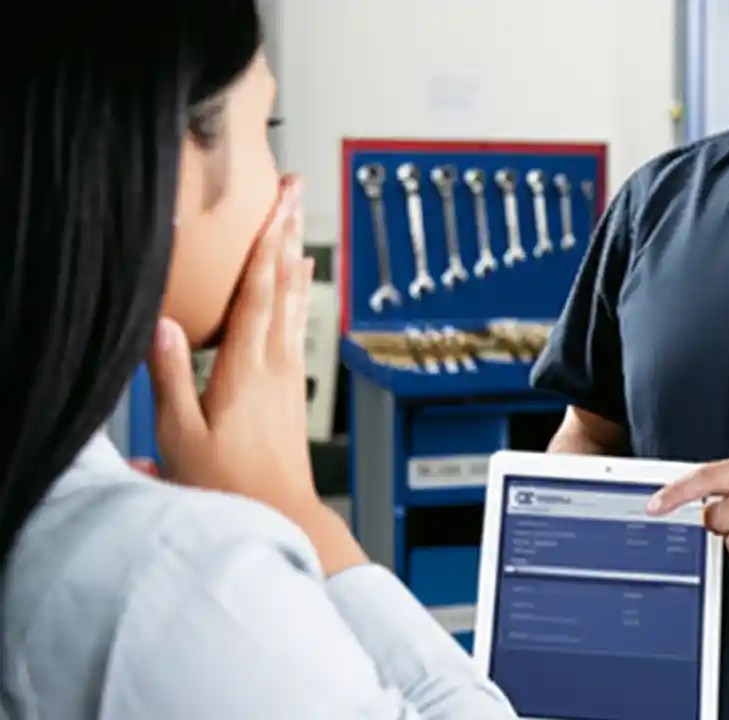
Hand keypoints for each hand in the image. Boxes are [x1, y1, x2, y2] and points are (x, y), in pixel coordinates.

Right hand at [147, 176, 364, 574]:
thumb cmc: (229, 482)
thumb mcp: (183, 434)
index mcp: (246, 367)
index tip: (273, 203)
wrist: (282, 512)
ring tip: (296, 221)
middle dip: (286, 232)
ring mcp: (287, 374)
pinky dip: (297, 294)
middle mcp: (275, 363)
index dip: (265, 242)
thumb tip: (163, 324)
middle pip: (283, 284)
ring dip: (293, 256)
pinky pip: (295, 325)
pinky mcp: (291, 387)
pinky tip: (299, 283)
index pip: (257, 291)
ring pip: (293, 301)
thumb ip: (172, 376)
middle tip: (293, 190)